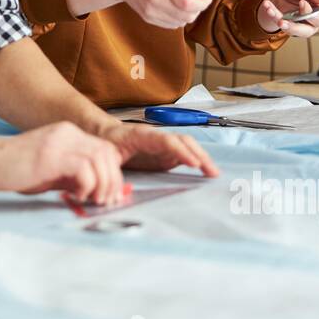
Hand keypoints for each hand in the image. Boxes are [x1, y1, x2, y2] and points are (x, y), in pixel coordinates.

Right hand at [0, 121, 126, 205]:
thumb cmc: (14, 169)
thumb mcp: (50, 170)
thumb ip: (73, 176)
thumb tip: (98, 192)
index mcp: (68, 134)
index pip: (105, 149)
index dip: (113, 172)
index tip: (110, 193)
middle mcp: (67, 133)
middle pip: (107, 153)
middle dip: (113, 180)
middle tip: (107, 200)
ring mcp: (59, 142)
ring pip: (100, 159)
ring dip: (104, 183)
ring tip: (95, 200)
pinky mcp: (50, 155)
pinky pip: (84, 167)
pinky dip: (88, 185)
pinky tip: (78, 195)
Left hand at [100, 121, 220, 175]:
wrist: (107, 134)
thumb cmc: (107, 142)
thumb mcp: (105, 154)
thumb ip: (111, 165)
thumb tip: (114, 184)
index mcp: (142, 135)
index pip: (166, 141)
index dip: (180, 152)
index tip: (193, 164)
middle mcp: (157, 137)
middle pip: (182, 141)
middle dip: (199, 154)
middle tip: (211, 171)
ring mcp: (163, 144)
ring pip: (187, 146)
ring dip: (202, 158)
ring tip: (213, 173)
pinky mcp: (166, 153)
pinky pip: (185, 155)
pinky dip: (197, 162)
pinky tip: (206, 172)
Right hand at [118, 0, 212, 28]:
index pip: (188, 2)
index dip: (202, 3)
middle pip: (187, 15)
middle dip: (198, 9)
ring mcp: (151, 11)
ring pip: (181, 22)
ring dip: (189, 14)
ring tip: (185, 2)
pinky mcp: (148, 18)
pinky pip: (172, 25)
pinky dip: (179, 18)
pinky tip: (175, 7)